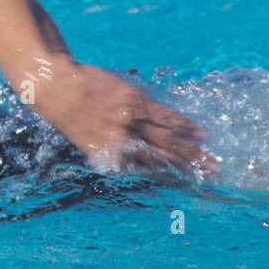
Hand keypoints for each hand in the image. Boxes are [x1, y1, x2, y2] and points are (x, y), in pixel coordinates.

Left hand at [31, 61, 218, 175]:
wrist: (55, 85)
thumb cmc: (65, 110)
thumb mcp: (82, 137)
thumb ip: (106, 148)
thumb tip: (127, 158)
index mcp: (108, 155)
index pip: (144, 171)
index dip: (167, 177)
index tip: (186, 183)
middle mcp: (121, 143)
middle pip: (162, 160)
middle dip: (188, 170)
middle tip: (210, 178)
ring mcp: (129, 122)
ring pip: (168, 141)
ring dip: (193, 153)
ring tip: (213, 162)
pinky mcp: (135, 102)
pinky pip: (166, 117)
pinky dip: (185, 125)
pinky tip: (202, 133)